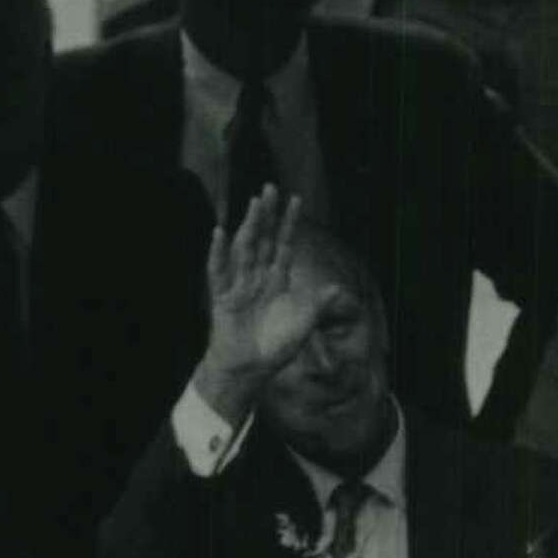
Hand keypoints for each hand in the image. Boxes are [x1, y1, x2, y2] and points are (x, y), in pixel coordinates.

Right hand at [195, 187, 305, 425]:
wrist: (250, 369)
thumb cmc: (275, 347)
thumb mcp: (303, 324)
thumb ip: (318, 304)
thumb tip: (339, 289)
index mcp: (277, 280)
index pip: (285, 245)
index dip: (290, 223)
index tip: (296, 200)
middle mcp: (257, 277)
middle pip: (263, 239)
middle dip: (267, 215)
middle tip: (270, 188)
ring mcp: (239, 284)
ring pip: (245, 248)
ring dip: (249, 226)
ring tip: (254, 203)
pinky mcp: (222, 296)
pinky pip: (219, 270)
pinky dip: (218, 252)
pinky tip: (220, 233)